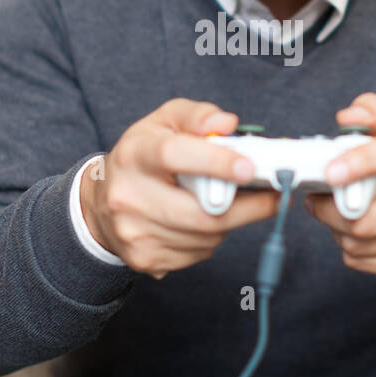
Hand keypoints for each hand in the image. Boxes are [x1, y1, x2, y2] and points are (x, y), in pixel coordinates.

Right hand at [80, 99, 279, 278]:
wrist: (101, 204)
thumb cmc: (142, 157)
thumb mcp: (164, 122)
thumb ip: (197, 116)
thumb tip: (227, 124)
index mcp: (135, 155)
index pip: (175, 155)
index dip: (216, 161)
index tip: (251, 167)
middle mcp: (128, 196)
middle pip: (200, 212)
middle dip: (247, 207)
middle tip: (274, 196)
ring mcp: (134, 233)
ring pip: (206, 236)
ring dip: (229, 221)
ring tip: (228, 204)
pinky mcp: (144, 260)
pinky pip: (198, 254)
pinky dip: (211, 238)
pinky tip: (203, 222)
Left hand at [305, 93, 375, 283]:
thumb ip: (373, 117)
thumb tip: (348, 116)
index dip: (362, 161)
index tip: (330, 171)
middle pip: (369, 218)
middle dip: (330, 211)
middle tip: (316, 199)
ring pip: (359, 242)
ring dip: (337, 230)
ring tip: (339, 214)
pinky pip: (362, 260)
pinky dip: (349, 248)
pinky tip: (356, 234)